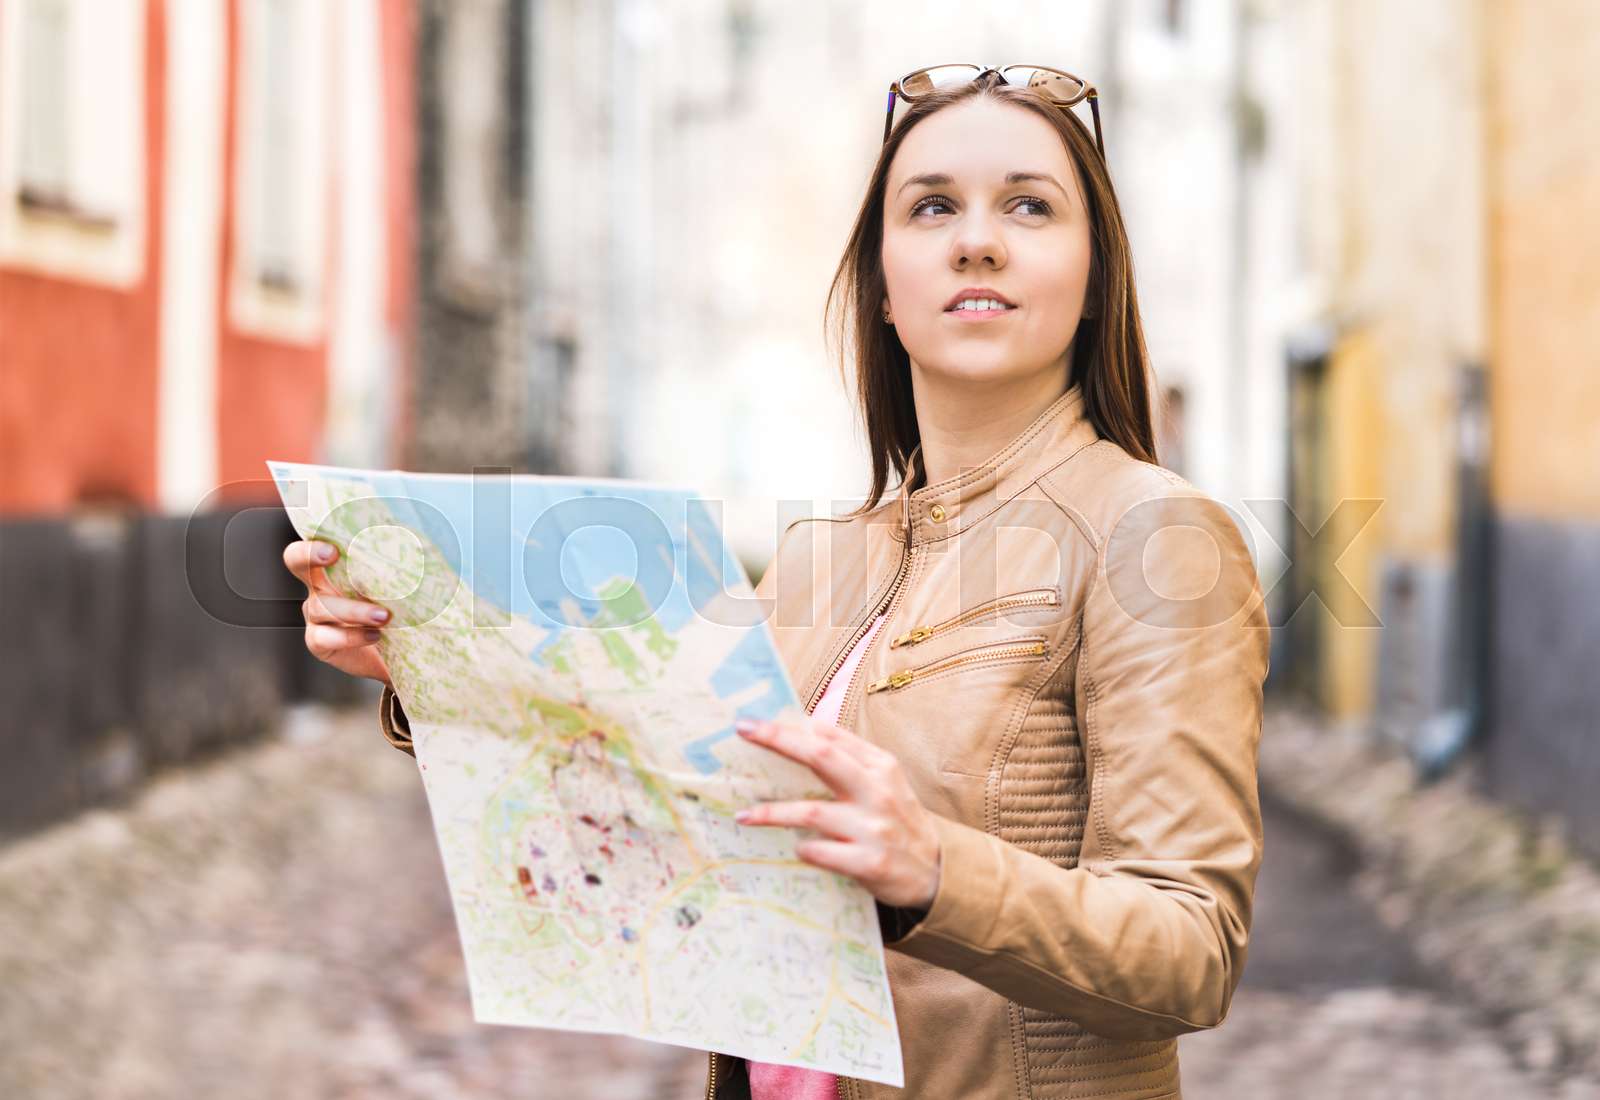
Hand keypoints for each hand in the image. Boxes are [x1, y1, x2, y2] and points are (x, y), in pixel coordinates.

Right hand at [283, 539, 392, 686]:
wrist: (406, 651)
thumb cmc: (403, 609)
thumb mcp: (403, 583)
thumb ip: (402, 561)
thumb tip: (422, 539)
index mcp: (336, 566)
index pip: (315, 541)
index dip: (312, 540)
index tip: (333, 545)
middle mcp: (320, 586)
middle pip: (297, 563)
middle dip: (310, 554)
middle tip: (333, 555)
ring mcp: (316, 616)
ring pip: (322, 606)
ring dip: (354, 609)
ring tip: (384, 616)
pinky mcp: (320, 643)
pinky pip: (326, 637)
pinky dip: (351, 636)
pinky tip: (375, 636)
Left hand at [733, 716, 941, 909]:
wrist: (935, 870)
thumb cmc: (899, 818)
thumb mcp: (885, 778)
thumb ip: (851, 752)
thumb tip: (811, 725)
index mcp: (879, 766)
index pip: (828, 739)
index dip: (787, 728)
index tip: (750, 723)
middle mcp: (877, 791)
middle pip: (821, 757)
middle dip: (779, 741)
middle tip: (743, 732)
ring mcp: (873, 828)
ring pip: (812, 812)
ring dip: (772, 813)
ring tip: (744, 816)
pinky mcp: (870, 863)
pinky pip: (822, 853)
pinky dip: (803, 849)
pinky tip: (796, 849)